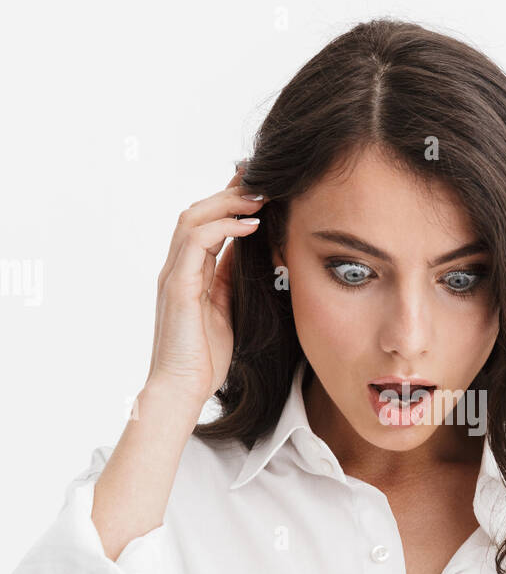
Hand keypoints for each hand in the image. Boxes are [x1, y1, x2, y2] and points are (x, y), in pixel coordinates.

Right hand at [146, 167, 268, 404]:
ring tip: (259, 198)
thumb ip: (227, 279)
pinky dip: (223, 228)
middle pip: (197, 213)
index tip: (258, 190)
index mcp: (187, 274)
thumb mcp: (224, 310)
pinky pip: (196, 243)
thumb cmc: (203, 359)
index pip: (205, 224)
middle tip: (262, 183)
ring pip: (193, 219)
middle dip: (229, 193)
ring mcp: (173, 275)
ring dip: (227, 203)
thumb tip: (244, 253)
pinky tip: (249, 226)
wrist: (182, 390)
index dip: (228, 203)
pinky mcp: (177, 287)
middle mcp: (176, 269)